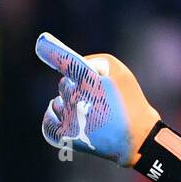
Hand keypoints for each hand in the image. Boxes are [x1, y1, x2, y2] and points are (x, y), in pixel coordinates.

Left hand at [35, 32, 159, 166]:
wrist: (138, 138)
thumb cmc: (131, 102)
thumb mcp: (121, 72)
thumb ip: (96, 61)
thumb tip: (76, 67)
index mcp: (90, 80)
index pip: (64, 60)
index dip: (50, 49)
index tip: (42, 43)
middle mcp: (76, 98)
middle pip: (64, 84)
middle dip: (77, 86)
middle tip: (98, 97)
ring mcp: (70, 118)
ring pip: (57, 102)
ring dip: (69, 103)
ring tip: (91, 112)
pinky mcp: (67, 137)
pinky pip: (49, 122)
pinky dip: (53, 116)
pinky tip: (62, 114)